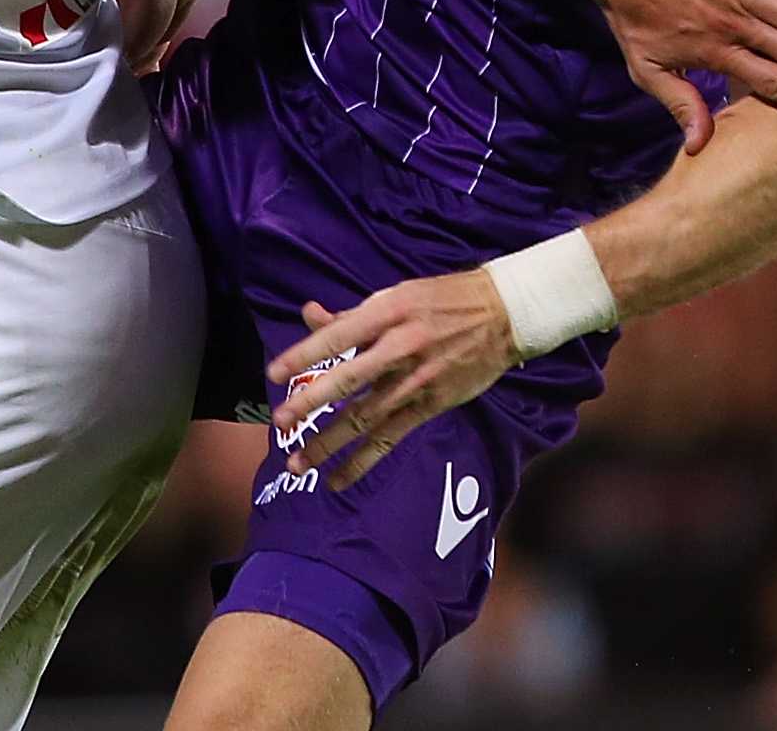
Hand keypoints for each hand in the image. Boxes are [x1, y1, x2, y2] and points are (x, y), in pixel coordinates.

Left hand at [267, 282, 514, 489]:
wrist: (504, 315)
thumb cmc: (444, 299)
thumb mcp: (399, 295)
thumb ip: (352, 314)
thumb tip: (309, 314)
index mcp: (390, 312)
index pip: (339, 336)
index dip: (304, 354)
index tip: (273, 373)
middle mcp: (402, 347)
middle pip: (350, 380)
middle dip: (311, 403)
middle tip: (281, 423)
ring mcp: (417, 380)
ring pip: (365, 417)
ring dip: (329, 443)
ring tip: (297, 464)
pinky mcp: (431, 405)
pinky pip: (390, 438)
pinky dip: (363, 462)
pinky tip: (338, 480)